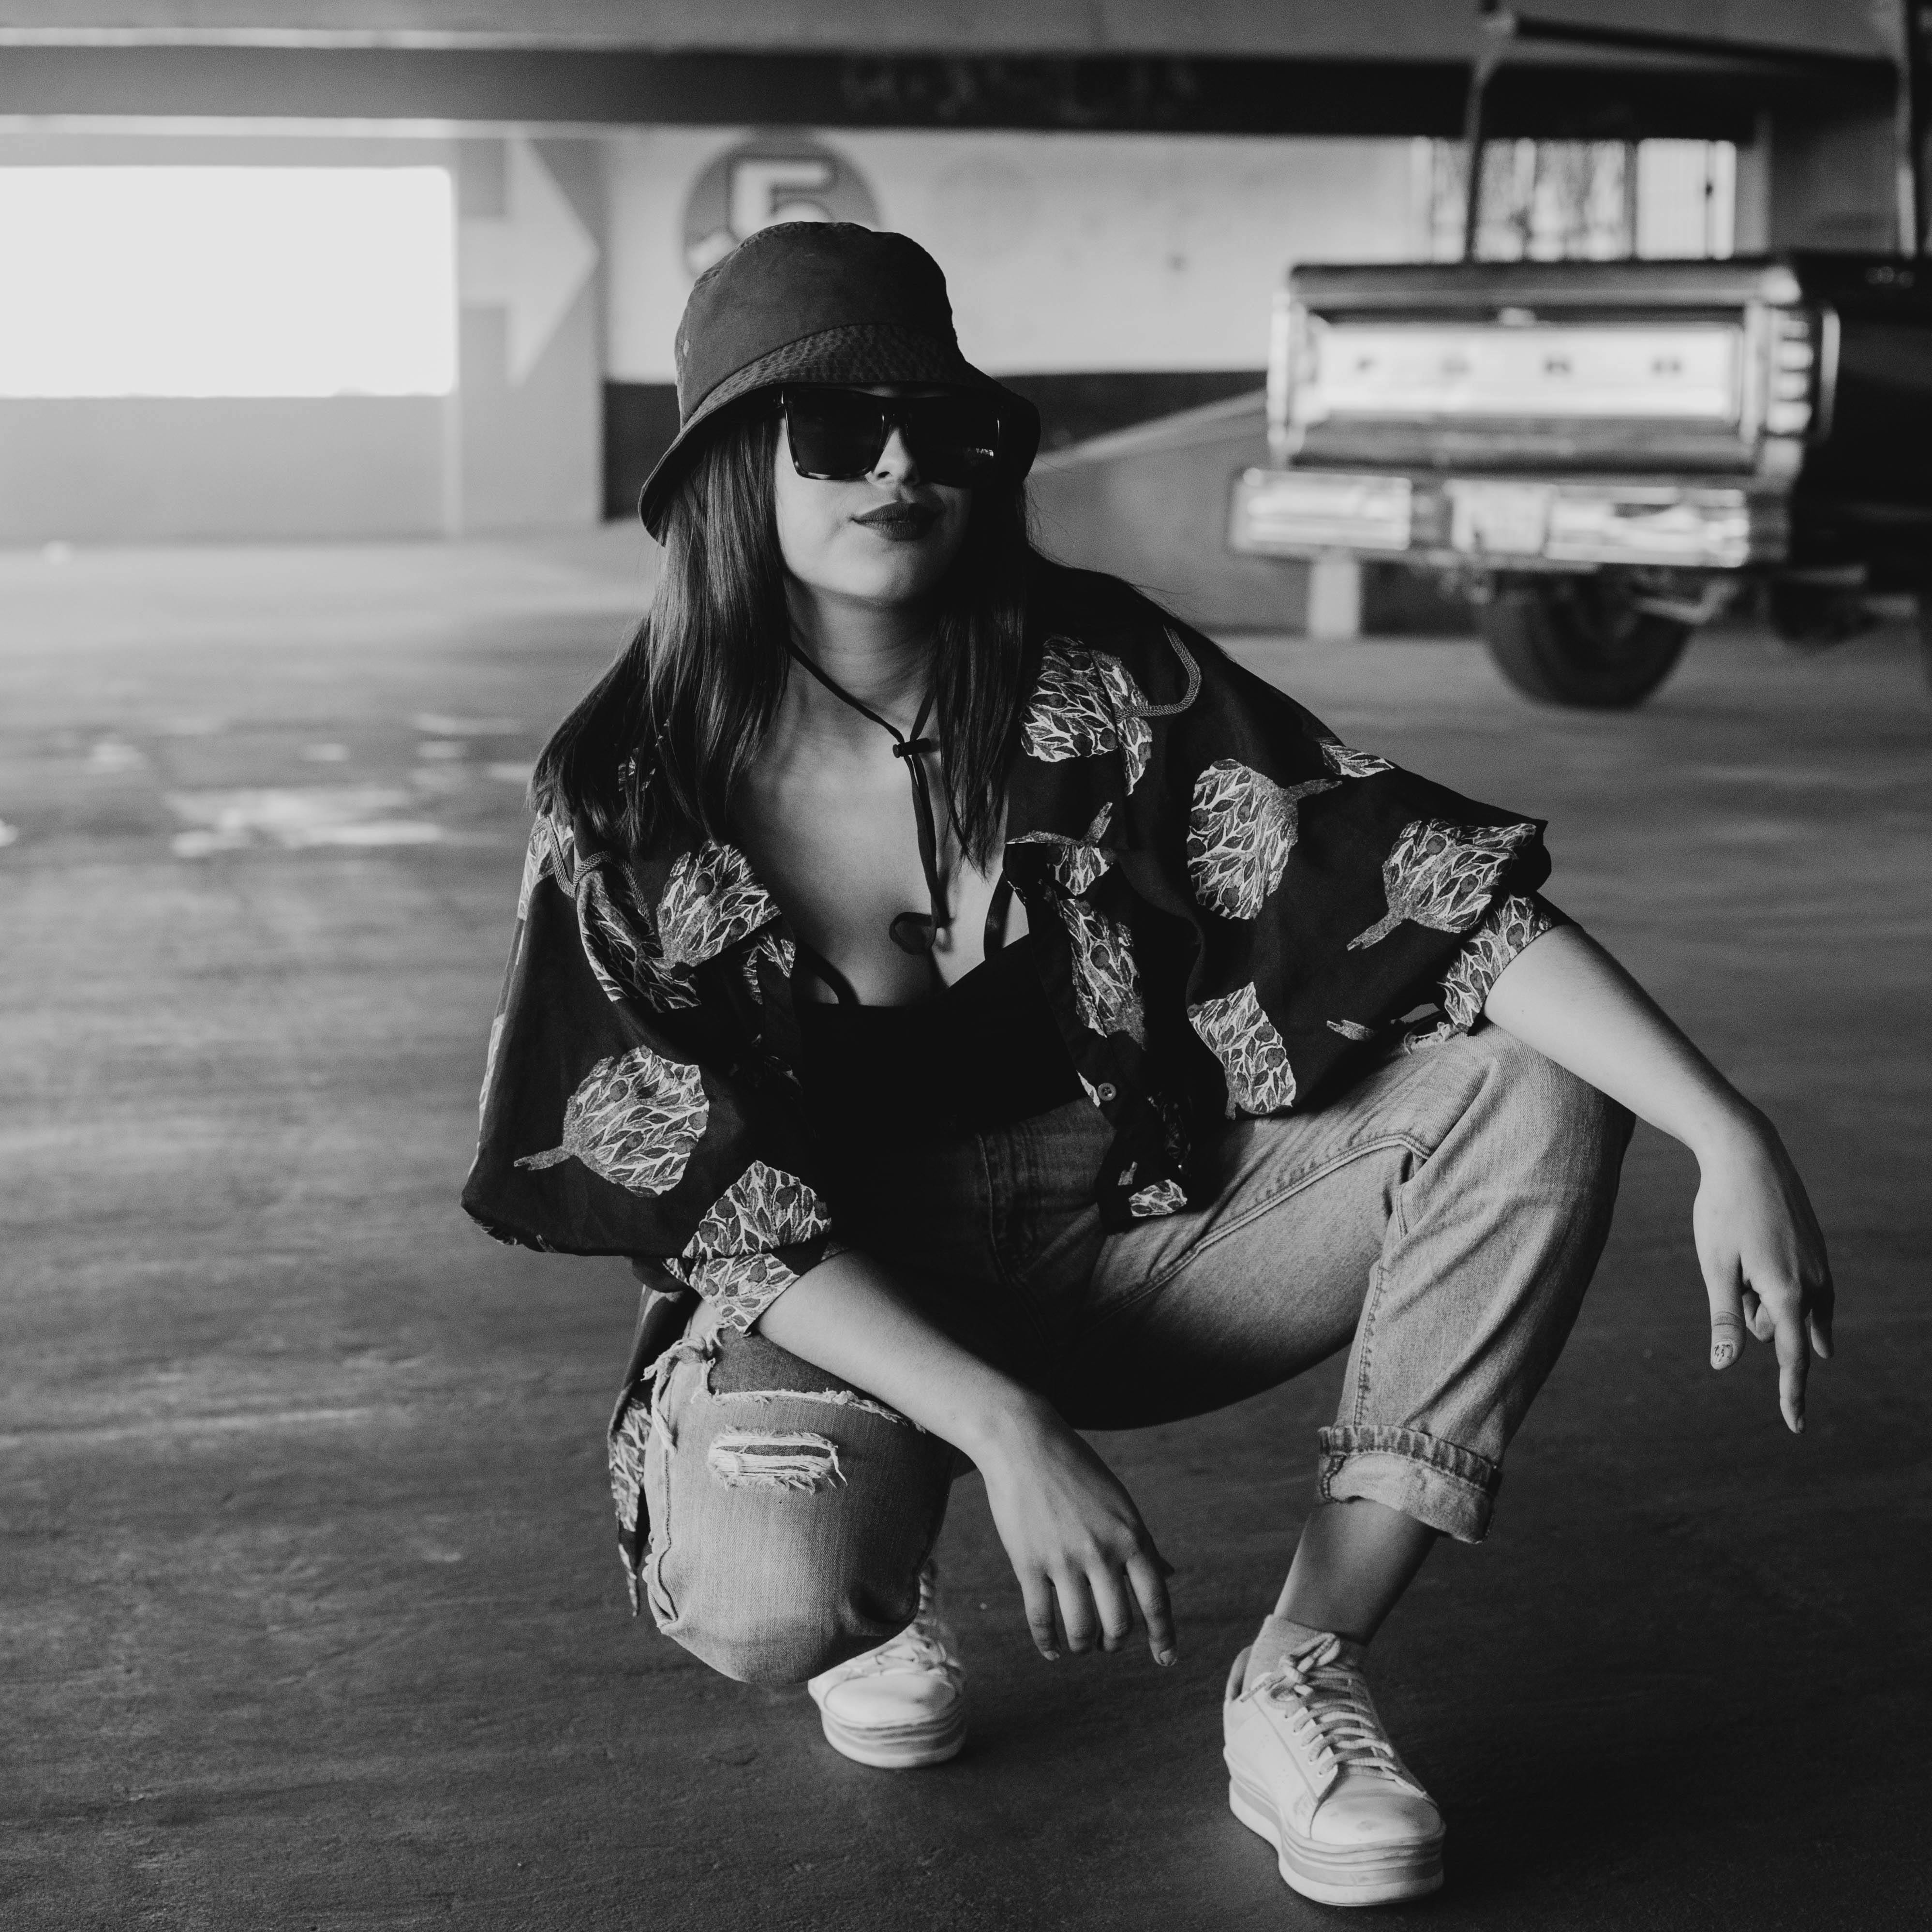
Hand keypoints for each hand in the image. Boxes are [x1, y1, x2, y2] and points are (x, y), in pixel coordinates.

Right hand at [974, 1397, 1176, 1666]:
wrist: (1024, 1441)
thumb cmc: (1076, 1470)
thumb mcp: (1120, 1502)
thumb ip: (1142, 1543)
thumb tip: (1169, 1575)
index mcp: (1131, 1535)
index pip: (1155, 1599)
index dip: (1163, 1636)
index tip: (1166, 1660)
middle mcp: (1102, 1552)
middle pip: (1118, 1624)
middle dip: (1115, 1643)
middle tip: (1108, 1643)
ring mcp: (1063, 1560)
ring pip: (1082, 1629)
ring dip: (1084, 1646)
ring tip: (1082, 1645)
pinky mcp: (1028, 1563)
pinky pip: (1042, 1619)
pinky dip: (1049, 1643)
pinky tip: (1052, 1650)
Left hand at [1691, 1111, 1834, 1432]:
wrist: (1748, 1156)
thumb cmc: (1723, 1211)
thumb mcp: (1715, 1266)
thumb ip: (1724, 1317)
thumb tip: (1725, 1364)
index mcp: (1787, 1291)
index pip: (1791, 1356)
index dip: (1790, 1392)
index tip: (1795, 1425)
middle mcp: (1813, 1283)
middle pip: (1780, 1329)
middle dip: (1753, 1317)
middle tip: (1731, 1273)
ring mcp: (1819, 1266)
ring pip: (1788, 1308)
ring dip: (1761, 1298)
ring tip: (1742, 1256)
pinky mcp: (1817, 1251)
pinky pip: (1799, 1289)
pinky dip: (1776, 1288)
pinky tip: (1773, 1276)